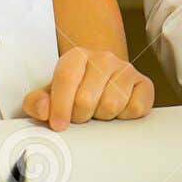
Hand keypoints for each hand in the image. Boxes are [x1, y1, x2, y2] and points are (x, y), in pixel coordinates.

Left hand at [23, 48, 153, 130]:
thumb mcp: (49, 95)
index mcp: (77, 56)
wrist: (102, 83)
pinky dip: (124, 116)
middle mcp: (104, 58)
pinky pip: (135, 108)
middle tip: (81, 115)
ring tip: (98, 111)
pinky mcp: (145, 84)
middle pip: (87, 98)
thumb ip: (36, 102)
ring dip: (102, 117)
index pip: (66, 78)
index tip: (58, 124)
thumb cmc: (73, 92)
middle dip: (80, 116)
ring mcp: (126, 69)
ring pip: (112, 105)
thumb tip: (43, 110)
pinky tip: (117, 110)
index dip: (60, 106)